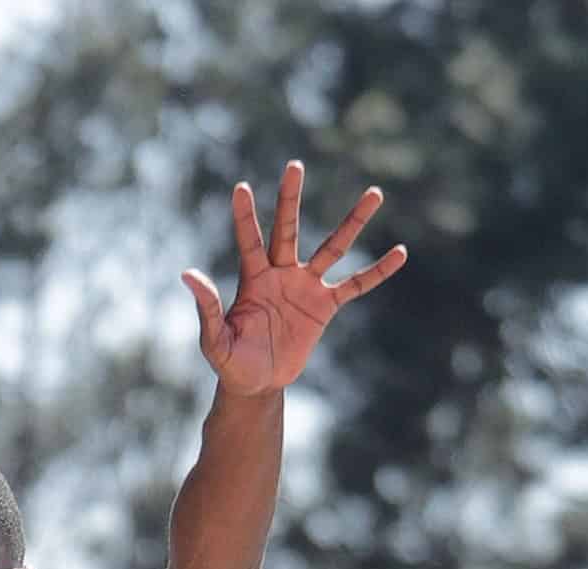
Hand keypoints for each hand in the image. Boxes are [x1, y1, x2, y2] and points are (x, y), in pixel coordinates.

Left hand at [181, 161, 407, 395]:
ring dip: (353, 222)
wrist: (256, 384)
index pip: (249, 241)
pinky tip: (400, 253)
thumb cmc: (230, 362)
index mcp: (253, 278)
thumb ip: (206, 307)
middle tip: (294, 164)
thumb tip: (186, 273)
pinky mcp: (325, 307)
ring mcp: (306, 287)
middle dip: (290, 198)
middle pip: (288, 228)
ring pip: (333, 247)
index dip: (245, 216)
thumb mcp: (214, 340)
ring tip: (375, 193)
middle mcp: (281, 273)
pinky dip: (377, 272)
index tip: (241, 187)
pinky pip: (356, 285)